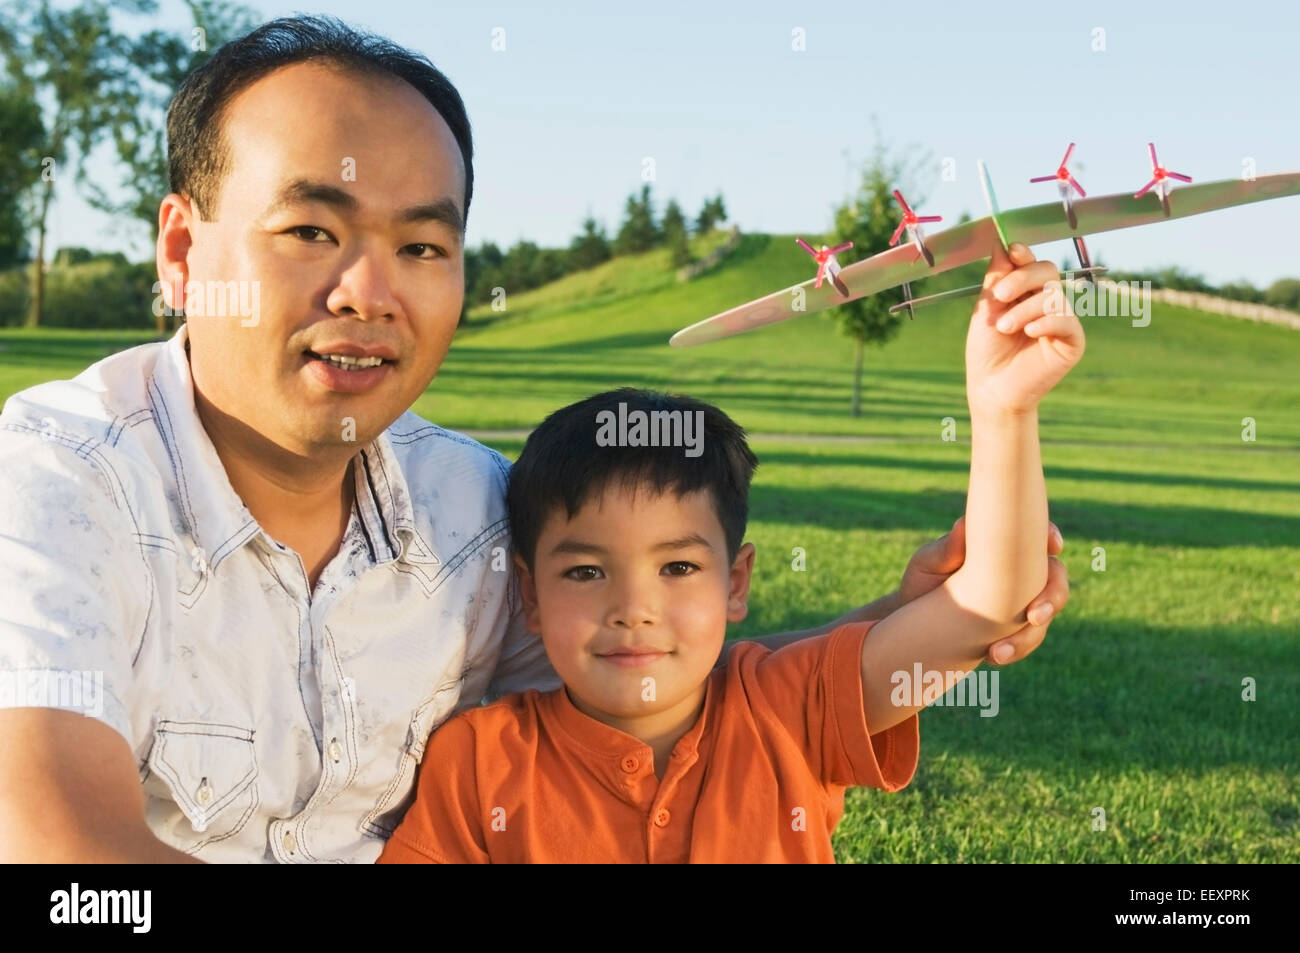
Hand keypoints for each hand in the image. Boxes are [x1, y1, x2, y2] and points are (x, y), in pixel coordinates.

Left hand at [896, 515, 1067, 664]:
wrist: (911, 623)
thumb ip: (947, 548)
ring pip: (1044, 616)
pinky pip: (1028, 640)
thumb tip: (963, 524)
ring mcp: (1020, 603)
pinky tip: (991, 657)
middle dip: (1052, 598)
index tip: (1052, 546)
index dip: (1050, 536)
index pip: (1035, 536)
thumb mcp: (928, 562)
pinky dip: (1015, 650)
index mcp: (1003, 548)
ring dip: (1028, 637)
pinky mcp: (1013, 630)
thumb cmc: (921, 582)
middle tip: (1034, 617)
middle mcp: (1019, 573)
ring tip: (998, 653)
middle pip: (1055, 578)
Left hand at [966, 241, 1084, 415]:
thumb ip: (997, 277)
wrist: (991, 388)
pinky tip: (1029, 333)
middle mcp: (1047, 302)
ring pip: (1053, 296)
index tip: (1012, 250)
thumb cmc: (986, 350)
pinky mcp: (1072, 341)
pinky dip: (1046, 322)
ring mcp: (1062, 320)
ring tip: (1004, 328)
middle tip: (1000, 296)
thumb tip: (1001, 241)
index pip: (1031, 263)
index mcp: (1026, 292)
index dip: (1024, 254)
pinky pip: (1066, 320)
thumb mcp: (987, 309)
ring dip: (1024, 309)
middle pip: (1047, 271)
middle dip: (1022, 279)